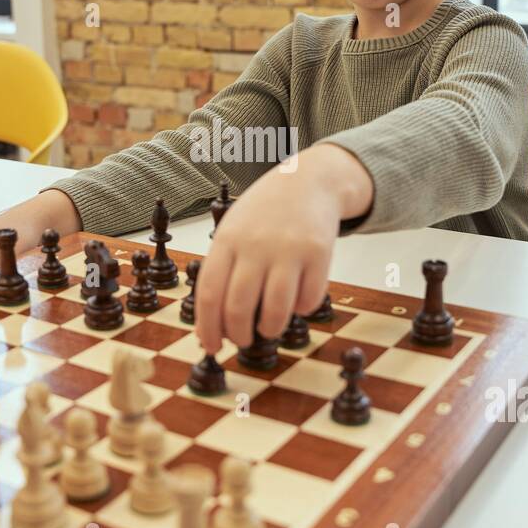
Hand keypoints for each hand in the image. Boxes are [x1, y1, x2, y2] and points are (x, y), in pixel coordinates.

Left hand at [194, 144, 373, 354]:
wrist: (309, 180)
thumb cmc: (264, 214)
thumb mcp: (233, 231)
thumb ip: (221, 272)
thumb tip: (211, 328)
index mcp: (227, 240)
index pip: (209, 293)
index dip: (207, 328)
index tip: (211, 347)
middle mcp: (256, 245)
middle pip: (239, 307)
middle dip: (238, 335)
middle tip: (242, 340)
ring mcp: (289, 249)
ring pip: (275, 310)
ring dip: (270, 329)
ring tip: (268, 328)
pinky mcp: (319, 253)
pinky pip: (309, 300)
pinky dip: (301, 310)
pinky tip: (296, 302)